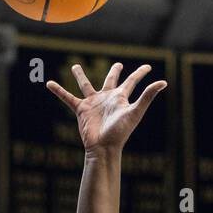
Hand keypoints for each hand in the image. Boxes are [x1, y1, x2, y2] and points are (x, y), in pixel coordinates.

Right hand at [46, 61, 166, 155]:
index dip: (140, 74)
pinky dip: (58, 91)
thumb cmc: (120, 132)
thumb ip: (147, 96)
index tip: (148, 68)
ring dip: (80, 75)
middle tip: (118, 64)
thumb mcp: (134, 111)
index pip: (132, 82)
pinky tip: (49, 83)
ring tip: (75, 66)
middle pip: (111, 80)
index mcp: (120, 98)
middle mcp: (107, 98)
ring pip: (86, 85)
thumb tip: (163, 82)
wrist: (103, 148)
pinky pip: (67, 98)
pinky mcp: (81, 110)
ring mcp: (93, 104)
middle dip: (114, 72)